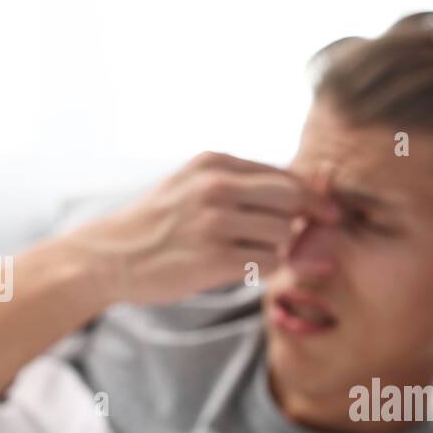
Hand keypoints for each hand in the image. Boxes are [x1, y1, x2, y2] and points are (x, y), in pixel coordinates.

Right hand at [65, 151, 338, 306]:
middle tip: (296, 237)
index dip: (310, 196)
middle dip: (304, 219)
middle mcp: (215, 186)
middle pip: (292, 198)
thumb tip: (306, 193)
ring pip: (283, 232)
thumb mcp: (193, 185)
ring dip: (278, 248)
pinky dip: (265, 269)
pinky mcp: (213, 259)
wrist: (110, 256)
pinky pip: (269, 262)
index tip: (322, 214)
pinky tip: (241, 268)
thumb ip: (241, 184)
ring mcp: (214, 222)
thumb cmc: (160, 224)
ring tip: (251, 252)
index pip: (283, 174)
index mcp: (213, 163)